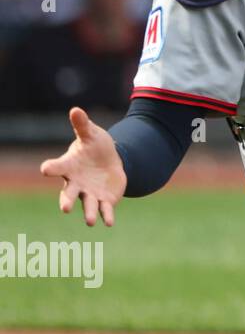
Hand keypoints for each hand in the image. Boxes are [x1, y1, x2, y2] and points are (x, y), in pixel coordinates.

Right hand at [39, 107, 125, 226]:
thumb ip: (82, 125)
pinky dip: (107, 216)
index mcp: (69, 166)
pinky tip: (109, 223)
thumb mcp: (91, 134)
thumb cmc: (95, 146)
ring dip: (89, 213)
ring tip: (91, 222)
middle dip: (68, 200)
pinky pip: (105, 209)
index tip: (45, 169)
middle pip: (70, 193)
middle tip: (66, 208)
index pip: (57, 167)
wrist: (110, 160)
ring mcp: (89, 193)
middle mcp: (76, 183)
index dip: (51, 168)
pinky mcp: (104, 200)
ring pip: (88, 205)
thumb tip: (76, 109)